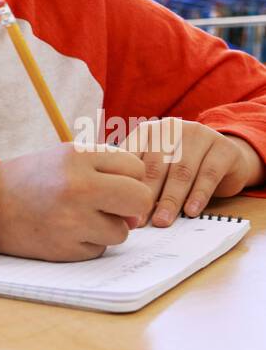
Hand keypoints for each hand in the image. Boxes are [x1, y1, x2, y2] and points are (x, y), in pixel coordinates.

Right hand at [0, 143, 152, 261]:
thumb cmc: (34, 178)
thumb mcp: (66, 158)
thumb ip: (106, 172)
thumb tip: (140, 212)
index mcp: (77, 156)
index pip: (135, 167)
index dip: (130, 177)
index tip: (113, 182)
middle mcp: (77, 185)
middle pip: (139, 198)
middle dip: (133, 206)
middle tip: (114, 207)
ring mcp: (72, 219)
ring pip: (122, 231)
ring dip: (107, 228)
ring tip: (78, 217)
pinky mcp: (66, 248)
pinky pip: (100, 249)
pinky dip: (88, 243)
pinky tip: (66, 231)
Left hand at [115, 119, 265, 225]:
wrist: (228, 159)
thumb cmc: (185, 167)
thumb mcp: (161, 167)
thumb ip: (142, 179)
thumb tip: (123, 209)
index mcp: (149, 130)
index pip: (133, 156)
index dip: (127, 184)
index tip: (121, 209)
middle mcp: (172, 128)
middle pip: (156, 165)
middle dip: (146, 196)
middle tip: (139, 221)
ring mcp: (199, 135)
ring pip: (181, 171)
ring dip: (170, 199)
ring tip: (162, 221)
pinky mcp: (223, 148)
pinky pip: (209, 174)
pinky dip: (198, 195)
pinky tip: (191, 211)